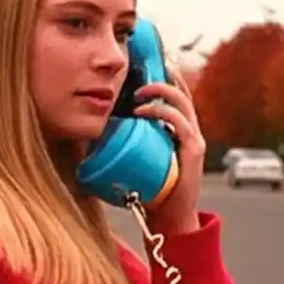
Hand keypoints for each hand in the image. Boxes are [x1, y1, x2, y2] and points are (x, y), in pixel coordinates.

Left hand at [131, 78, 204, 233]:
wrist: (169, 220)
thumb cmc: (150, 191)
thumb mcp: (137, 160)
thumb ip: (124, 145)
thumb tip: (90, 132)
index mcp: (179, 130)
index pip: (174, 95)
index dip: (162, 77)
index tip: (144, 64)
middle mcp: (190, 130)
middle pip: (181, 92)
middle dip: (162, 76)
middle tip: (139, 71)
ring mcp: (193, 139)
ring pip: (181, 102)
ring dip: (159, 91)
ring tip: (138, 91)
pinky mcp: (193, 150)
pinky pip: (180, 122)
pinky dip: (162, 112)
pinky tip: (142, 111)